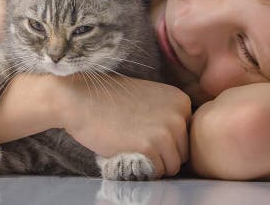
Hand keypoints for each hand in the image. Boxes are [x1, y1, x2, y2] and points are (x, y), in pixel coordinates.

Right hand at [55, 73, 191, 177]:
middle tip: (138, 142)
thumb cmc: (112, 99)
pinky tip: (127, 150)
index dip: (167, 141)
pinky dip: (142, 168)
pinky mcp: (150, 147)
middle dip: (163, 154)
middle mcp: (179, 116)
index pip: (186, 136)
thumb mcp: (151, 98)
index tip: (147, 132)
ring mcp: (166, 132)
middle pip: (183, 153)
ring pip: (172, 166)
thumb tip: (181, 144)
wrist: (83, 98)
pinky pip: (156, 172)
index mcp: (182, 101)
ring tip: (133, 147)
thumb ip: (169, 115)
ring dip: (154, 163)